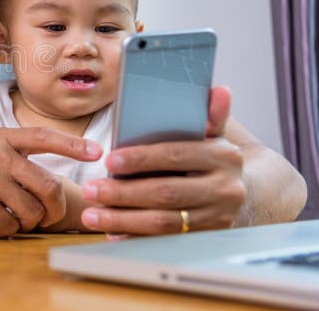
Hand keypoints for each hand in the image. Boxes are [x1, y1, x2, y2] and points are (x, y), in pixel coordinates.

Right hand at [0, 127, 102, 237]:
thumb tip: (51, 181)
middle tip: (47, 219)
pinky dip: (4, 232)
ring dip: (26, 224)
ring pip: (31, 212)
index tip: (97, 151)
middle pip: (48, 187)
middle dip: (53, 210)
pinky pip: (9, 226)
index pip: (44, 136)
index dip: (73, 145)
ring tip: (10, 219)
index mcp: (1, 137)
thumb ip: (14, 156)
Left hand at [80, 86, 246, 234]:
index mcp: (224, 156)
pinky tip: (111, 233)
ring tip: (91, 214)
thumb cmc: (211, 157)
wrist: (244, 192)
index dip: (141, 158)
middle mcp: (226, 189)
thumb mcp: (212, 134)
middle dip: (123, 193)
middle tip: (90, 190)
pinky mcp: (206, 238)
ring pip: (164, 222)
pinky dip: (136, 238)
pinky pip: (166, 241)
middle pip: (166, 193)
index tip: (109, 160)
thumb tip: (219, 91)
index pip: (176, 155)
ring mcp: (218, 217)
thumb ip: (209, 114)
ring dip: (123, 220)